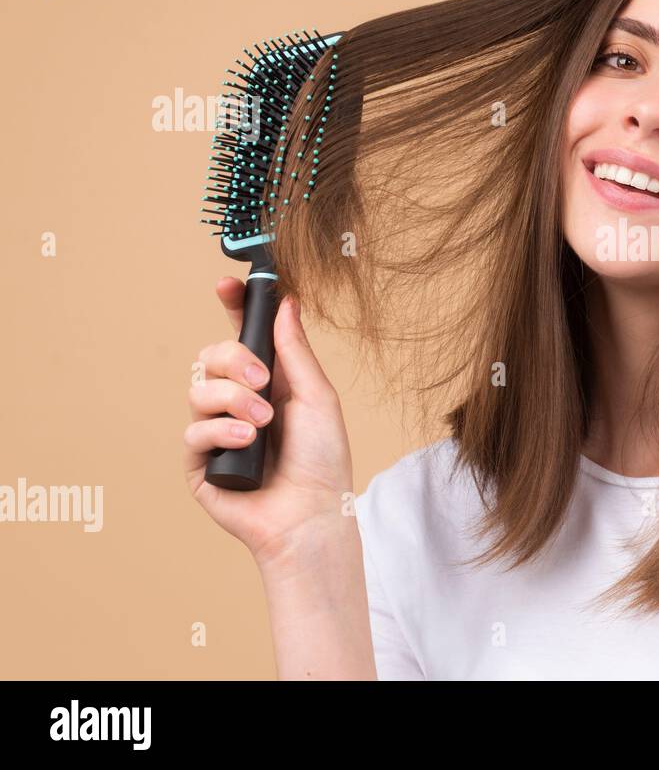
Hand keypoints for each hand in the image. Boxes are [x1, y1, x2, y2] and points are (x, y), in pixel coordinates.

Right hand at [183, 278, 354, 569]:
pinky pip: (194, 430)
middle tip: (262, 380)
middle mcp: (239, 403)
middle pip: (212, 356)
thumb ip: (295, 350)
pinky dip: (222, 432)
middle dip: (234, 360)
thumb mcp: (317, 396)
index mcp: (269, 383)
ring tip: (263, 425)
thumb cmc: (323, 460)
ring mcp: (217, 432)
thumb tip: (286, 303)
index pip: (242, 337)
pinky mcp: (200, 463)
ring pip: (199, 389)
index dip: (233, 309)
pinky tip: (248, 443)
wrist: (311, 514)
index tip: (228, 285)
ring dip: (233, 401)